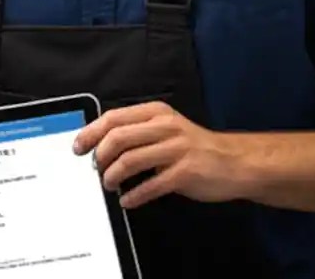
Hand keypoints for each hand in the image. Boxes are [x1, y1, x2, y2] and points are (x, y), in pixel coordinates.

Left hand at [73, 102, 246, 208]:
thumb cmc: (195, 147)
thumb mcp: (167, 128)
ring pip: (130, 160)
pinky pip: (150, 186)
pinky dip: (134, 196)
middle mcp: (165, 127)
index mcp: (156, 113)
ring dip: (112, 176)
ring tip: (109, 185)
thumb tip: (101, 144)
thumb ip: (139, 131)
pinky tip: (128, 201)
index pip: (114, 118)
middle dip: (99, 156)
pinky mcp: (185, 173)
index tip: (79, 146)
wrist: (235, 162)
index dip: (91, 133)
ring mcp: (176, 149)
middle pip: (118, 138)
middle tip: (94, 169)